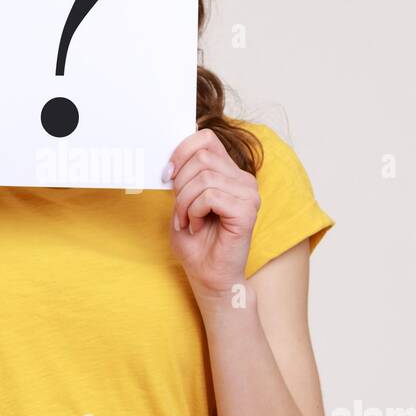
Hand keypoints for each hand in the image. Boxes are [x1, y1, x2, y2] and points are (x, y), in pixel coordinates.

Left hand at [166, 129, 260, 300]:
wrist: (210, 277)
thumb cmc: (196, 242)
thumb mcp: (182, 202)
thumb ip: (182, 177)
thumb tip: (171, 158)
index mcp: (229, 173)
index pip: (206, 138)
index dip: (181, 151)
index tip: (166, 175)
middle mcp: (243, 180)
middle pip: (201, 157)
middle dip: (179, 184)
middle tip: (178, 210)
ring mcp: (249, 194)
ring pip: (203, 177)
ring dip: (184, 202)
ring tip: (186, 221)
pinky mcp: (247, 211)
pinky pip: (210, 196)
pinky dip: (194, 211)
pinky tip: (196, 226)